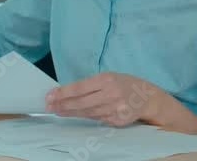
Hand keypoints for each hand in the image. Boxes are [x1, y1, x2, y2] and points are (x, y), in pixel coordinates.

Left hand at [45, 72, 164, 126]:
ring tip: (58, 110)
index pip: (80, 87)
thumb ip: (90, 84)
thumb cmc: (124, 84)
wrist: (147, 97)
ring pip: (87, 113)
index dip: (63, 93)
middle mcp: (111, 94)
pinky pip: (97, 118)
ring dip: (70, 112)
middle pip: (81, 102)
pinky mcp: (117, 120)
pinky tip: (75, 114)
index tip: (50, 95)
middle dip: (62, 105)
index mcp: (107, 79)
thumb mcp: (109, 77)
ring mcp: (115, 109)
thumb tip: (67, 92)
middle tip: (49, 106)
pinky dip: (85, 116)